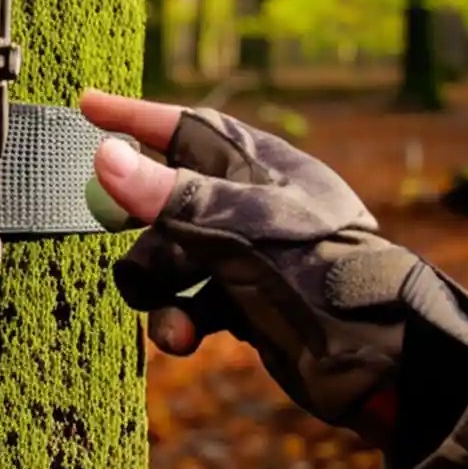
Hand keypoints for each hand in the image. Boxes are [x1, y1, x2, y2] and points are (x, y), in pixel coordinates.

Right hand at [79, 90, 467, 447]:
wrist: (381, 363)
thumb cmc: (322, 274)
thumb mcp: (240, 227)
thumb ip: (169, 196)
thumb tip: (105, 157)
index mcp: (258, 168)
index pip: (185, 128)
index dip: (134, 117)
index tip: (86, 105)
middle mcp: (249, 207)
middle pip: (162, 200)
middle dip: (138, 226)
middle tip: (107, 224)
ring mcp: (245, 256)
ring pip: (167, 258)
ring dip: (157, 287)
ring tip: (170, 314)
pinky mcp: (243, 302)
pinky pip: (187, 302)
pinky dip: (178, 319)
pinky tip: (184, 339)